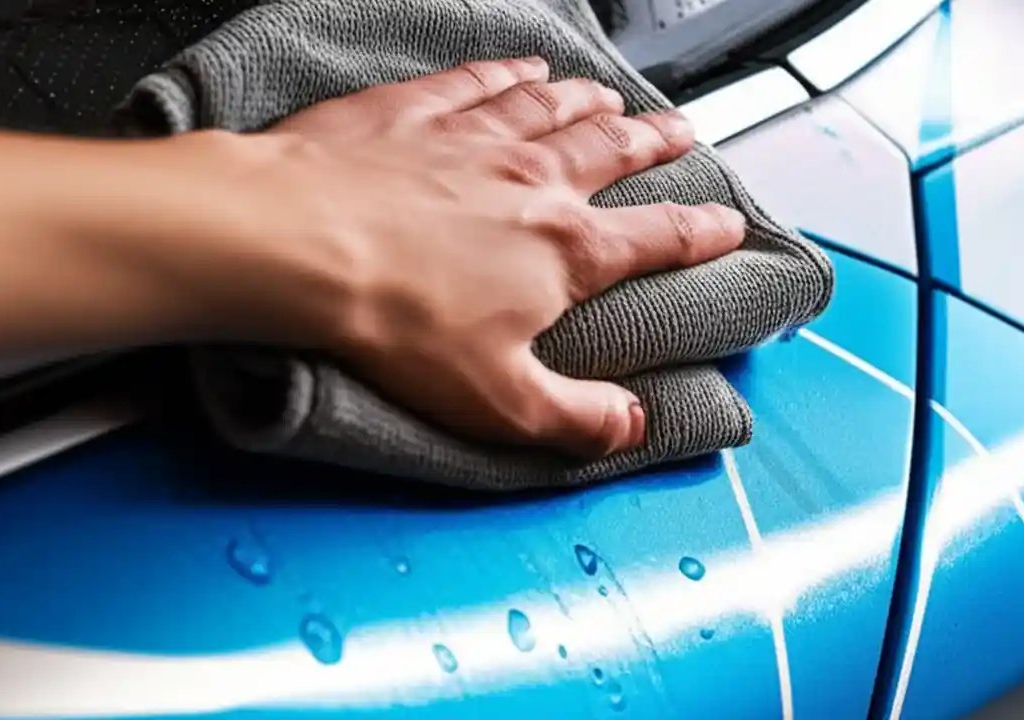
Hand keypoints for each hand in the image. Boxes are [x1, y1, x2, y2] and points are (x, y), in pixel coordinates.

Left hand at [256, 57, 744, 457]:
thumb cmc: (392, 320)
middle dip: (657, 143)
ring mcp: (474, 137)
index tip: (729, 223)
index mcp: (563, 249)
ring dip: (593, 102)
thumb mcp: (498, 400)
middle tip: (684, 132)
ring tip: (616, 96)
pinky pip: (480, 79)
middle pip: (614, 151)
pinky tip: (524, 65)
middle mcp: (533, 180)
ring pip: (554, 107)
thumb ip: (576, 417)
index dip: (702, 233)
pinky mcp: (415, 112)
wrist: (295, 243)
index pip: (656, 239)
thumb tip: (631, 426)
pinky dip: (511, 71)